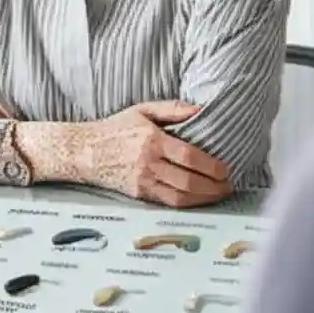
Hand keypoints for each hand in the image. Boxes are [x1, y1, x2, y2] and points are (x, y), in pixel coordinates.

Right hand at [77, 101, 231, 207]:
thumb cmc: (115, 128)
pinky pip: (168, 203)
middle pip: (189, 181)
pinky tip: (199, 199)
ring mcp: (143, 182)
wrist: (84, 151)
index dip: (212, 166)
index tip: (226, 169)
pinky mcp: (139, 195)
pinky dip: (188, 204)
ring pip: (181, 196)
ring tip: (219, 194)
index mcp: (152, 140)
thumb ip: (172, 108)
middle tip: (228, 185)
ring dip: (205, 198)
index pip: (189, 157)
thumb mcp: (142, 110)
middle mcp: (148, 163)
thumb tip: (200, 110)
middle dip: (214, 186)